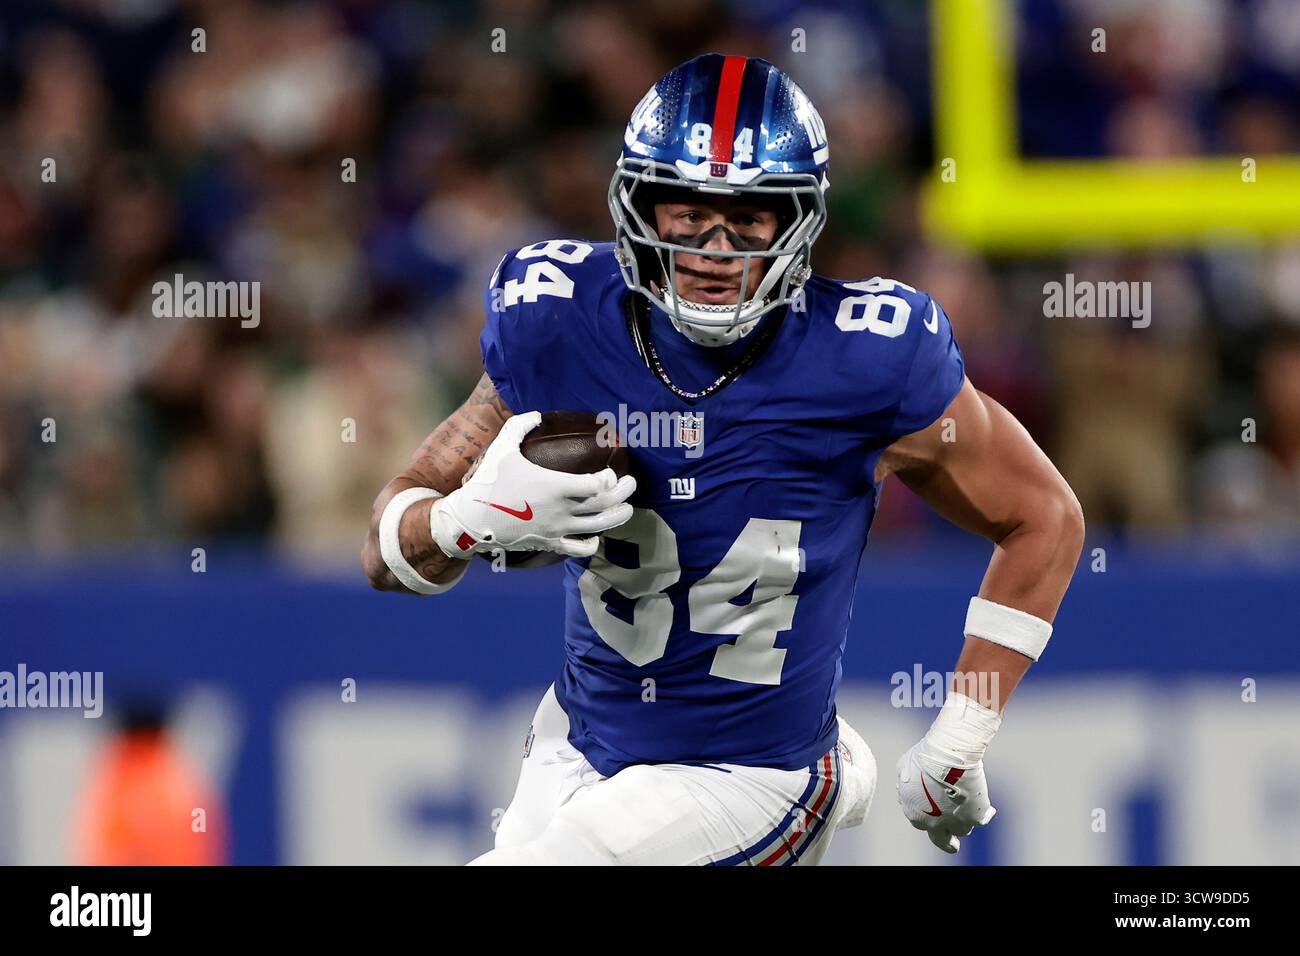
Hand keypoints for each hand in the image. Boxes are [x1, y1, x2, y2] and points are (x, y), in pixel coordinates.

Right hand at [430, 411, 635, 558]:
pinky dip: (593, 541)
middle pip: (605, 504)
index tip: (609, 472)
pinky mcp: (551, 544)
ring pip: (599, 527)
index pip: (596, 485)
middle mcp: (562, 510)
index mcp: (555, 486)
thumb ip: (520, 425)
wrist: (471, 520)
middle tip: (631, 483)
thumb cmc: (488, 482)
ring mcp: (558, 529)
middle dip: (624, 493)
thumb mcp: (502, 447)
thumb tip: (536, 414)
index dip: (608, 479)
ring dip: (618, 517)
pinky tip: (595, 534)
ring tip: (627, 509)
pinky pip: (581, 548)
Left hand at [896, 736, 995, 853]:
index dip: (930, 816)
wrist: (947, 755)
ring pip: (963, 829)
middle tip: (954, 843)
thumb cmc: (924, 758)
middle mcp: (933, 824)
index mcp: (915, 814)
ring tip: (969, 807)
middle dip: (948, 843)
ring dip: (965, 820)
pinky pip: (982, 819)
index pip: (923, 823)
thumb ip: (906, 787)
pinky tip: (988, 808)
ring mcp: (955, 822)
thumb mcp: (904, 770)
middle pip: (943, 842)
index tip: (937, 811)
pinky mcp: (974, 817)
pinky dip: (984, 813)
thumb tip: (907, 791)